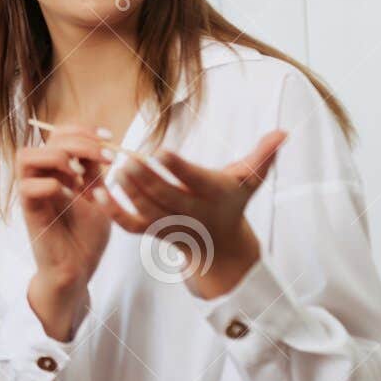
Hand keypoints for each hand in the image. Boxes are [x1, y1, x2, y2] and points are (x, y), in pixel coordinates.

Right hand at [16, 125, 113, 339]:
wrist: (78, 270)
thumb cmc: (86, 238)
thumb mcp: (99, 198)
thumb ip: (95, 173)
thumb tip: (102, 145)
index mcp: (58, 171)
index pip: (61, 135)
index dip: (83, 130)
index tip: (110, 138)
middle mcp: (42, 177)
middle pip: (46, 140)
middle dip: (79, 141)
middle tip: (105, 156)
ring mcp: (33, 193)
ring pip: (26, 156)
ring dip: (56, 157)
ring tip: (79, 173)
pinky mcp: (29, 212)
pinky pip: (28, 187)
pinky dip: (51, 185)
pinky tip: (72, 195)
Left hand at [92, 130, 286, 299]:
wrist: (221, 249)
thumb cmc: (231, 202)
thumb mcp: (248, 180)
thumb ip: (263, 156)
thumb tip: (284, 132)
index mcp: (214, 195)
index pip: (196, 181)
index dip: (179, 168)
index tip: (162, 151)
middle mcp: (192, 212)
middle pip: (166, 197)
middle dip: (146, 180)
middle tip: (126, 159)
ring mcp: (171, 224)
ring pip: (146, 211)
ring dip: (127, 192)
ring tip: (113, 170)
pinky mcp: (153, 232)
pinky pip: (130, 225)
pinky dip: (113, 212)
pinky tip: (96, 193)